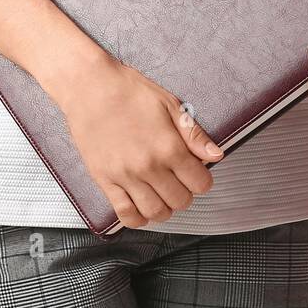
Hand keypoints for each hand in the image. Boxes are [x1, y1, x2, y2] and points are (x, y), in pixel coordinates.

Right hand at [55, 54, 222, 229]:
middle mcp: (149, 166)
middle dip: (186, 194)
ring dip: (165, 208)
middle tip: (181, 183)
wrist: (91, 88)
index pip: (199, 182)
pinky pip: (124, 214)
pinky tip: (142, 208)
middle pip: (180, 200)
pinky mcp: (105, 181)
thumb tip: (216, 154)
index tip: (199, 174)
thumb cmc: (129, 91)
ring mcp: (125, 176)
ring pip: (155, 212)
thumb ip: (194, 134)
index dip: (203, 179)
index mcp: (169, 146)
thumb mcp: (170, 104)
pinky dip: (137, 219)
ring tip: (164, 195)